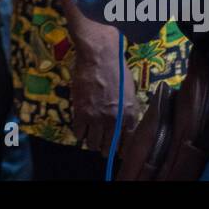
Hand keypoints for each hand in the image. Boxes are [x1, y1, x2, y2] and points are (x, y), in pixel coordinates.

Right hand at [70, 16, 138, 153]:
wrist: (99, 56)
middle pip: (109, 146)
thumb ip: (128, 109)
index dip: (122, 149)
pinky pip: (79, 132)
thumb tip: (125, 123)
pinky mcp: (81, 112)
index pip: (127, 142)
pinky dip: (80, 134)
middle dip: (106, 150)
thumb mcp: (129, 91)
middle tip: (103, 151)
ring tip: (91, 142)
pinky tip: (81, 131)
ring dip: (92, 143)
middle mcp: (115, 120)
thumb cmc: (117, 68)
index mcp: (130, 115)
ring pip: (93, 142)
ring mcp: (97, 117)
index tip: (119, 152)